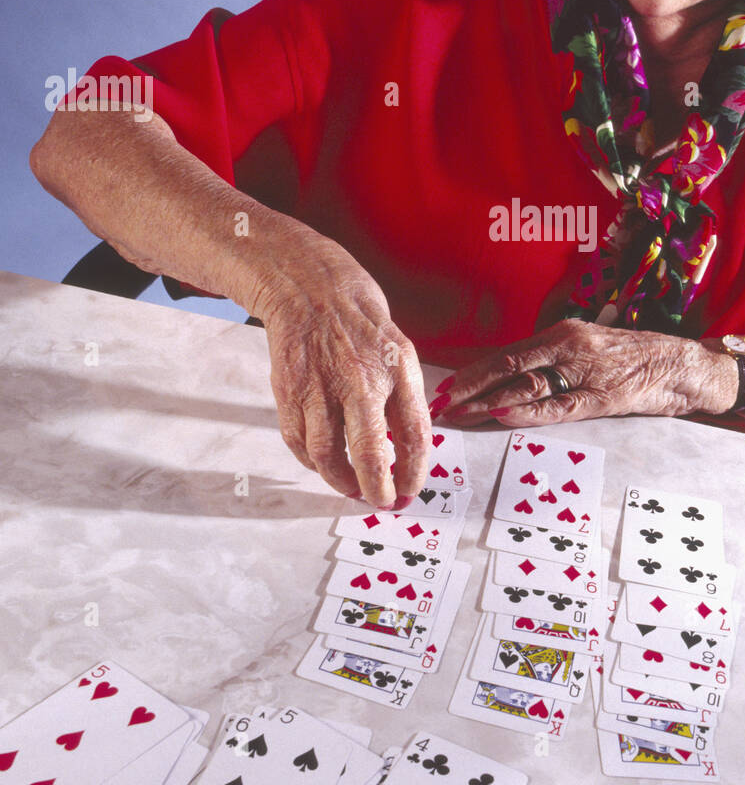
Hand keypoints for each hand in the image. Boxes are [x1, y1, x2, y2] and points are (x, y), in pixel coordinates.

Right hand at [253, 244, 429, 506]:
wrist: (306, 282)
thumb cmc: (357, 314)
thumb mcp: (397, 346)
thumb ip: (402, 394)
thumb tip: (408, 445)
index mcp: (398, 368)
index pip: (415, 435)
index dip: (414, 472)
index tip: (410, 490)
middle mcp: (361, 380)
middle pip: (370, 454)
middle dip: (377, 489)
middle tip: (380, 502)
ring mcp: (321, 386)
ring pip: (327, 454)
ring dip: (340, 481)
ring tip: (350, 489)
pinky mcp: (289, 388)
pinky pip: (298, 439)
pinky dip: (311, 460)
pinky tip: (322, 462)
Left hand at [430, 319, 737, 425]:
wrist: (683, 364)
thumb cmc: (635, 358)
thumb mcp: (590, 348)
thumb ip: (556, 360)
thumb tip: (516, 378)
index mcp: (562, 333)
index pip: (508, 353)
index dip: (474, 371)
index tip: (447, 386)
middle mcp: (568, 346)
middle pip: (508, 366)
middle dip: (470, 386)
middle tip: (440, 403)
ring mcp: (585, 371)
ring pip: (526, 386)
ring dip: (487, 402)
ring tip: (459, 415)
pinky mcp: (602, 397)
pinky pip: (558, 405)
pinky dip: (528, 410)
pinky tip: (503, 414)